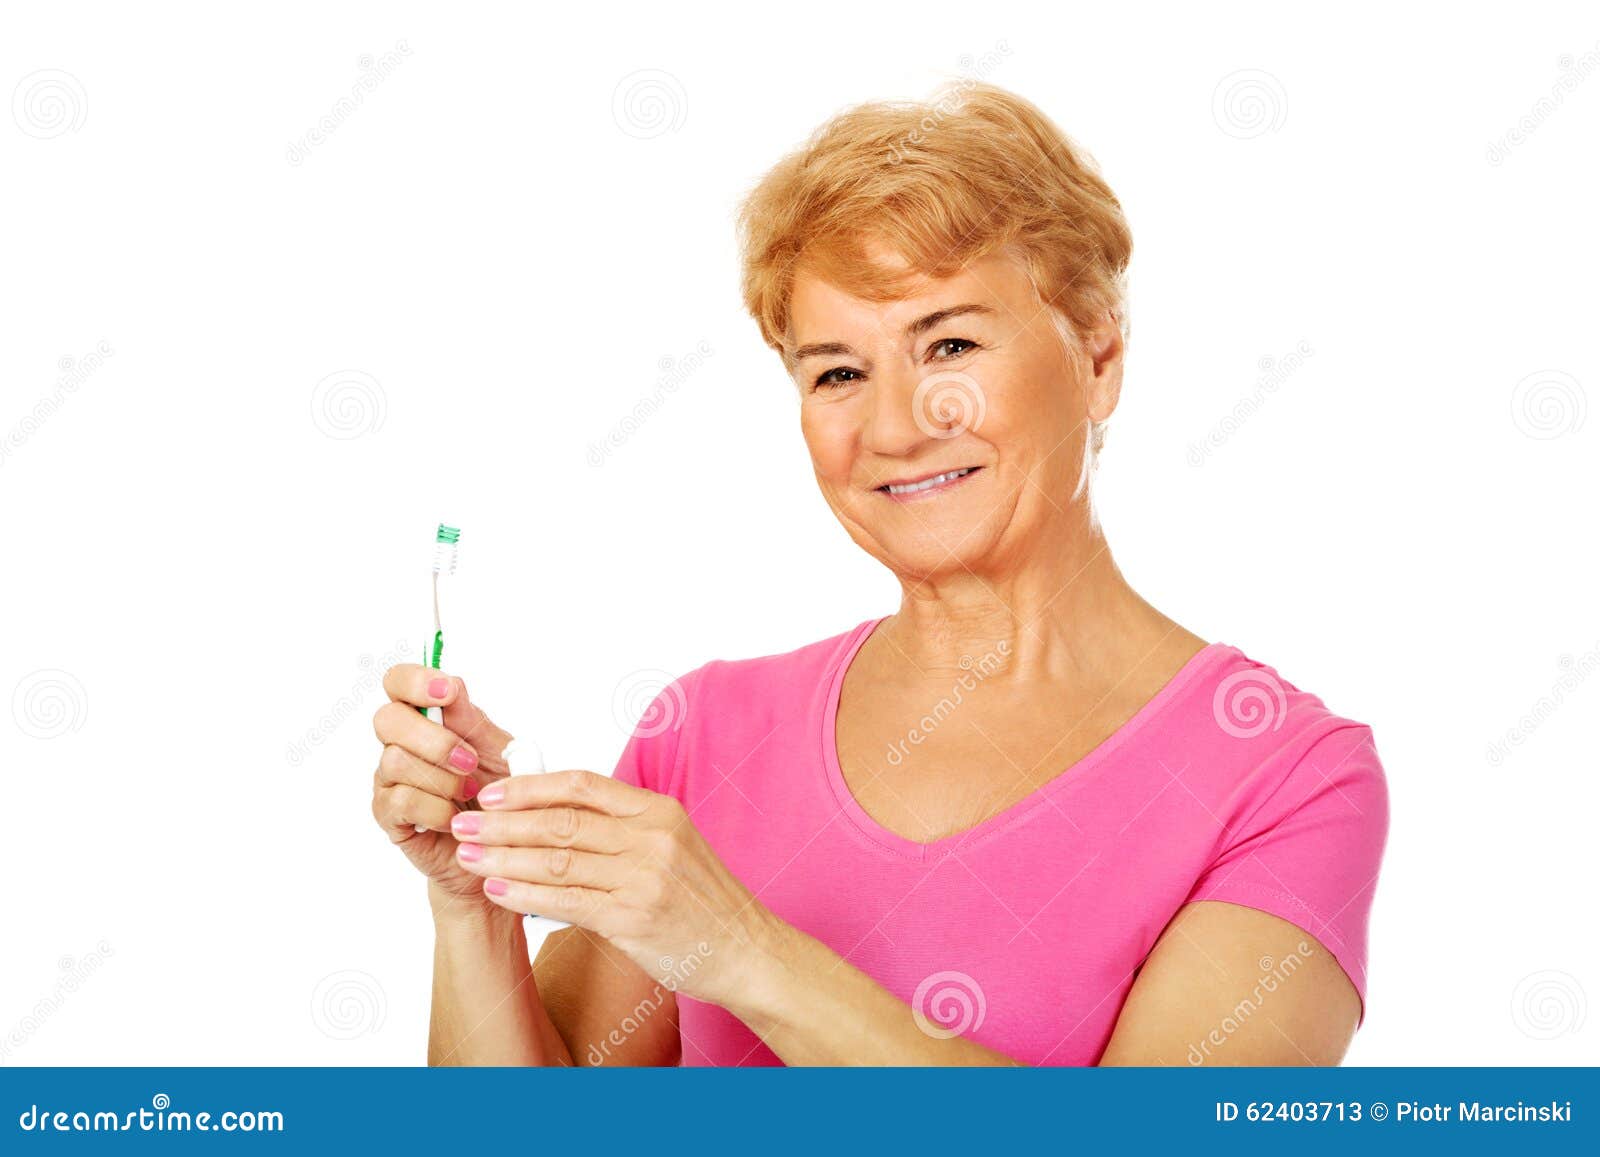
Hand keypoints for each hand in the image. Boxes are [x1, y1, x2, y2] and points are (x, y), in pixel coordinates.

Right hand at [370, 664, 514, 912]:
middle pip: (388, 719)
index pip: (398, 683)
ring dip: (442, 778)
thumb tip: (452, 687)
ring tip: (469, 794)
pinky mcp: (389, 816)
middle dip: (434, 739)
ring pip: (395, 761)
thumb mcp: (497, 751)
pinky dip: (436, 808)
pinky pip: (402, 801)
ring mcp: (389, 780)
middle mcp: (400, 745)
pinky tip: (454, 818)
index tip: (447, 692)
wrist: (495, 847)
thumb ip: (472, 720)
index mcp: (426, 720)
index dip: (415, 681)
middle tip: (469, 762)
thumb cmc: (496, 794)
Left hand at [449, 770, 778, 1005]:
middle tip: (463, 823)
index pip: (582, 785)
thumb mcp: (672, 845)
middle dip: (504, 822)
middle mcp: (651, 837)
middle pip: (562, 820)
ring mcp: (643, 878)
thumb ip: (620, 829)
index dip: (531, 786)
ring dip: (505, 857)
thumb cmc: (701, 900)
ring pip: (558, 859)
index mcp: (657, 810)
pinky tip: (499, 890)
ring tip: (469, 856)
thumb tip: (553, 817)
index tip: (491, 791)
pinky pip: (567, 901)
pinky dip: (526, 894)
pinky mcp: (634, 918)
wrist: (744, 949)